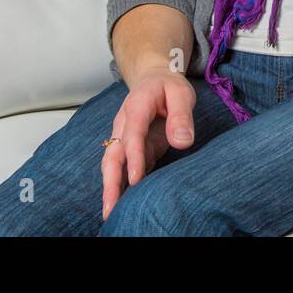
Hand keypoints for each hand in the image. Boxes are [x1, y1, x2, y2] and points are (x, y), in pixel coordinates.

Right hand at [101, 69, 197, 221]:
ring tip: (110, 213)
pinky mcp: (132, 147)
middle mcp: (124, 125)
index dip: (133, 158)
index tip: (135, 181)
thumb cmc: (169, 86)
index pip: (133, 136)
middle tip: (110, 208)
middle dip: (110, 182)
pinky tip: (124, 203)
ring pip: (113, 164)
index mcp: (136, 108)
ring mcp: (124, 137)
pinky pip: (125, 167)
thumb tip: (182, 142)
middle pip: (113, 155)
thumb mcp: (181, 93)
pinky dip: (122, 184)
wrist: (154, 78)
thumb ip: (182, 116)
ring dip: (111, 188)